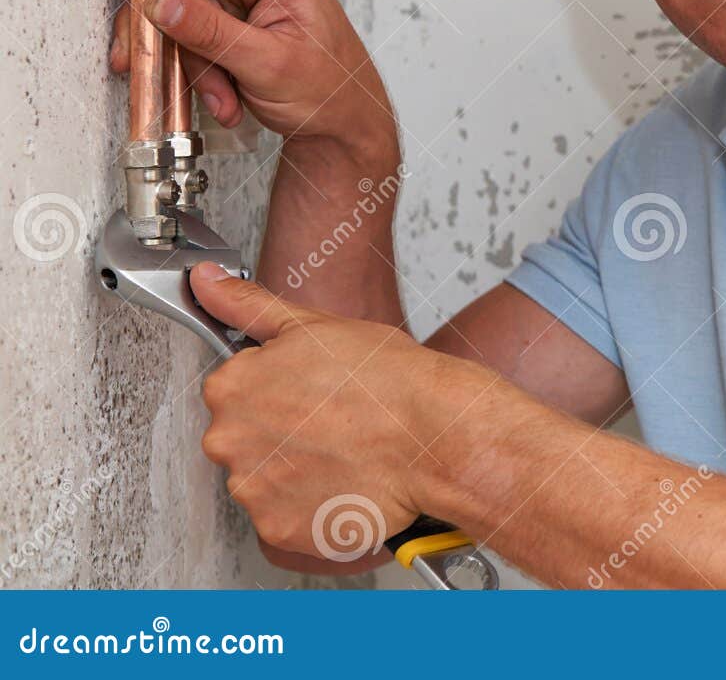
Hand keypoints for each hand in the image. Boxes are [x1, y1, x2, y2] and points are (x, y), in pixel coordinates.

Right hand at [107, 0, 396, 159]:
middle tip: (146, 60)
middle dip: (164, 29)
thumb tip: (159, 0)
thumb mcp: (269, 62)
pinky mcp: (230, 32)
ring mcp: (239, 6)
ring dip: (188, 64)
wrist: (346, 129)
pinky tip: (226, 100)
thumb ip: (210, 31)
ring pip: (177, 17)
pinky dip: (201, 76)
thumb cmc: (333, 90)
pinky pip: (191, 44)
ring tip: (219, 95)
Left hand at [190, 262, 477, 561]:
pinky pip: (287, 520)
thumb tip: (206, 281)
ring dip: (296, 473)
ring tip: (344, 454)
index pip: (234, 393)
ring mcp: (254, 489)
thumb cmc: (387, 381)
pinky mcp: (280, 530)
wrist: (434, 436)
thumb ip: (248, 306)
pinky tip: (346, 482)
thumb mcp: (314, 325)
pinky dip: (312, 508)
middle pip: (245, 440)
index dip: (276, 392)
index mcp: (231, 388)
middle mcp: (229, 442)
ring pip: (266, 481)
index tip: (309, 394)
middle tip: (332, 424)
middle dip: (281, 435)